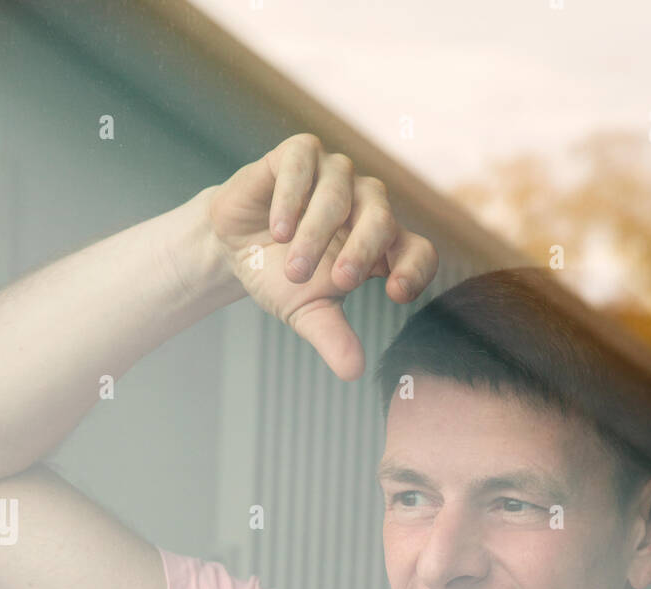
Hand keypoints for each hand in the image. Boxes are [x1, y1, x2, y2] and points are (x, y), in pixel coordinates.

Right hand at [206, 133, 438, 379]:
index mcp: (381, 243)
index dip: (415, 269)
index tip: (395, 293)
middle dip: (362, 251)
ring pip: (341, 192)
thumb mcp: (308, 313)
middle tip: (338, 282)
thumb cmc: (281, 277)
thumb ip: (334, 338)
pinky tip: (278, 229)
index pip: (418, 251)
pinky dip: (293, 197)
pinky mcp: (299, 154)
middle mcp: (366, 204)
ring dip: (318, 232)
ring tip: (293, 268)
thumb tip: (354, 373)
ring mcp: (334, 174)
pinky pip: (304, 162)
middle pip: (382, 219)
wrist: (232, 248)